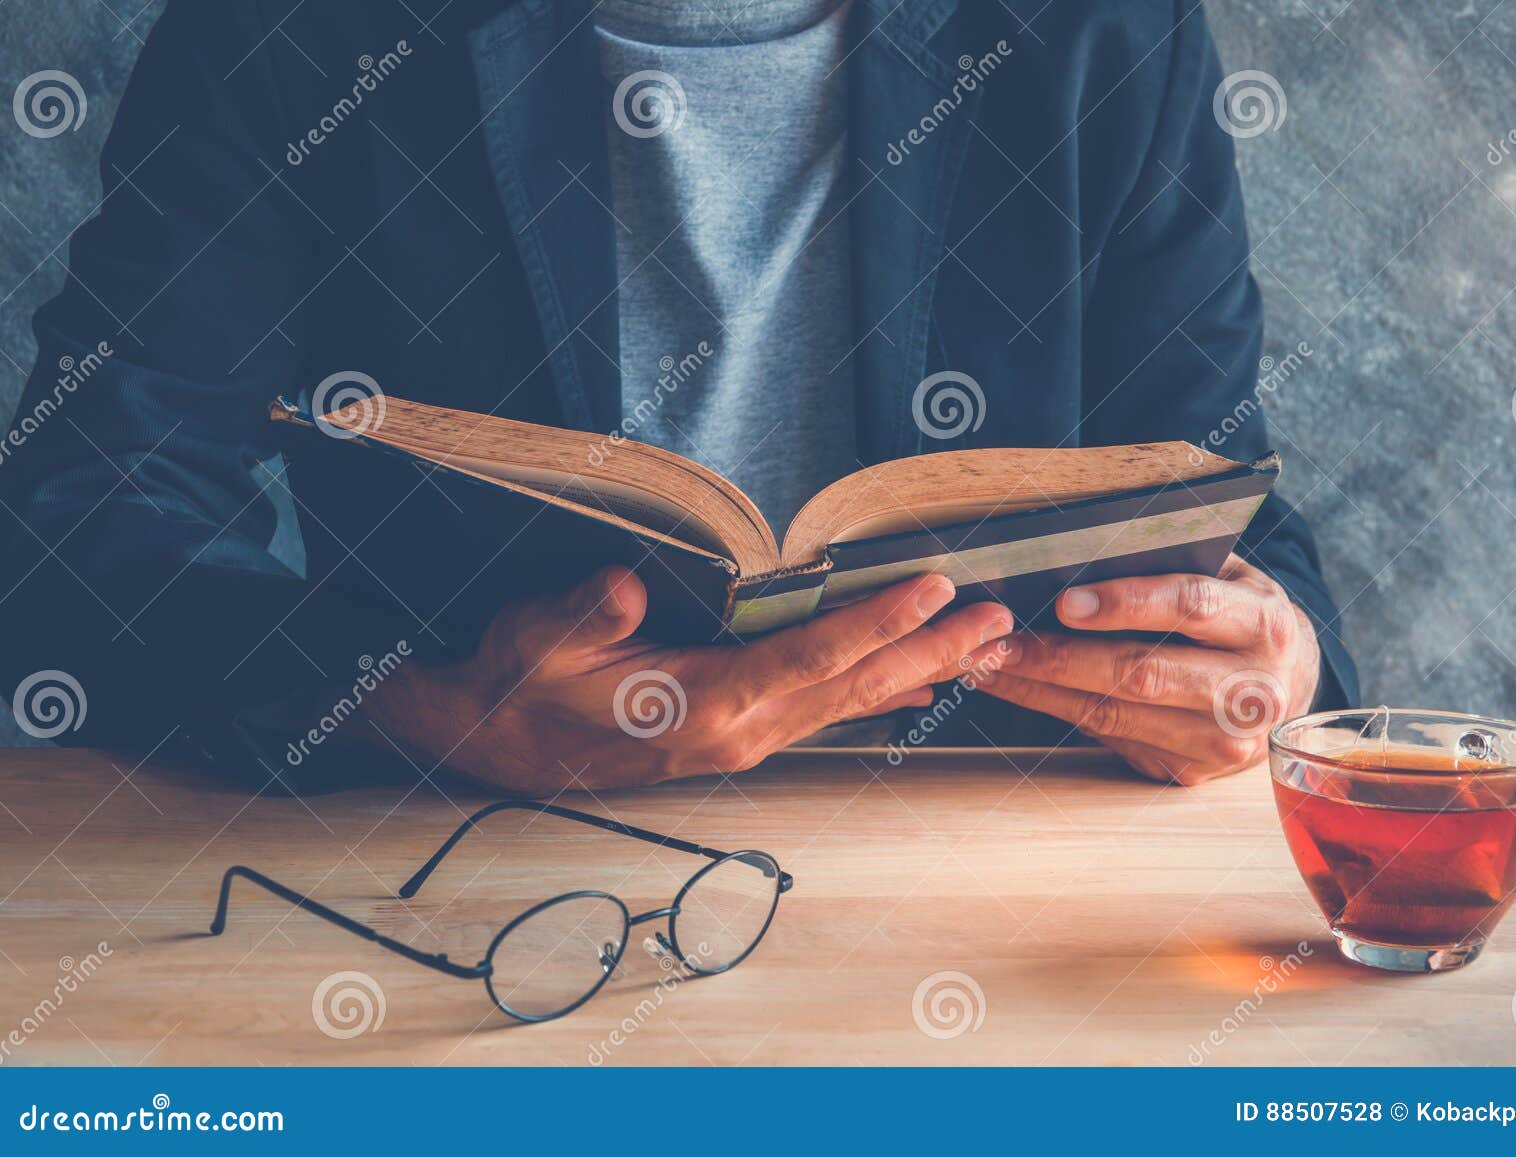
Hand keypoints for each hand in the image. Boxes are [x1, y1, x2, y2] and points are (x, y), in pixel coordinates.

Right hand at [361, 566, 1013, 795]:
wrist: (493, 743)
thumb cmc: (518, 681)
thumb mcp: (534, 638)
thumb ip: (584, 614)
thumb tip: (624, 586)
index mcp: (700, 705)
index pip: (805, 657)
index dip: (874, 621)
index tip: (934, 587)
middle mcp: (737, 733)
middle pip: (852, 686)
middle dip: (929, 649)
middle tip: (1000, 618)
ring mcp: (742, 742)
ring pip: (848, 703)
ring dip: (917, 669)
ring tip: (982, 642)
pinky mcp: (738, 738)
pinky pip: (825, 711)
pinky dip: (876, 690)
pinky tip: (915, 681)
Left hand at [974, 555, 1320, 784]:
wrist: (1285, 684)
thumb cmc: (1235, 616)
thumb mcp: (1226, 579)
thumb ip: (1172, 566)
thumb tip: (1076, 555)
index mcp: (1265, 625)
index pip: (1192, 607)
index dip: (1127, 602)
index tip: (1065, 600)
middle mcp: (1253, 691)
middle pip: (1143, 673)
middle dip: (1061, 656)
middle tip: (999, 640)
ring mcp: (1225, 742)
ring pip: (1118, 714)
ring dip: (1043, 688)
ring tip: (990, 663)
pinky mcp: (1193, 772)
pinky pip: (1112, 738)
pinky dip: (1057, 711)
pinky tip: (1020, 688)